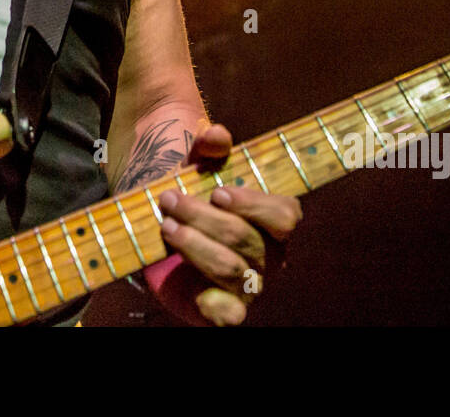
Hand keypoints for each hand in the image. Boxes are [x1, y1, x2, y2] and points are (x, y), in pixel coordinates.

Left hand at [148, 124, 301, 325]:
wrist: (165, 234)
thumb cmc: (194, 196)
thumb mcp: (197, 166)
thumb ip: (208, 148)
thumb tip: (217, 134)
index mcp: (273, 219)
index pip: (284, 215)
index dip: (253, 205)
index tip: (217, 193)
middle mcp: (269, 254)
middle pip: (245, 238)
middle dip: (203, 218)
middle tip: (169, 200)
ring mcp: (250, 285)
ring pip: (230, 269)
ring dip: (194, 245)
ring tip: (166, 227)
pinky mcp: (226, 309)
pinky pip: (230, 315)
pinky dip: (215, 305)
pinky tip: (195, 289)